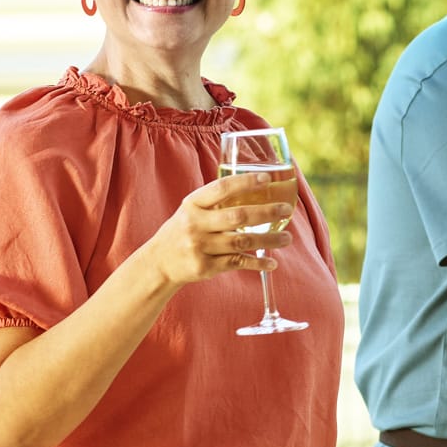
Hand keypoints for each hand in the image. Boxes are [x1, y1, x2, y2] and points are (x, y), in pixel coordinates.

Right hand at [146, 170, 295, 287]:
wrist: (159, 262)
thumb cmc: (183, 230)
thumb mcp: (192, 210)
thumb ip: (216, 202)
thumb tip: (256, 190)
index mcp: (193, 204)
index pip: (222, 188)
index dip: (245, 182)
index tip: (267, 179)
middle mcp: (195, 224)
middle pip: (237, 216)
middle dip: (266, 212)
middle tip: (286, 209)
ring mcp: (200, 246)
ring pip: (242, 241)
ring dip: (269, 239)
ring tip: (287, 238)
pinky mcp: (205, 266)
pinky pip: (237, 263)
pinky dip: (257, 264)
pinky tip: (272, 263)